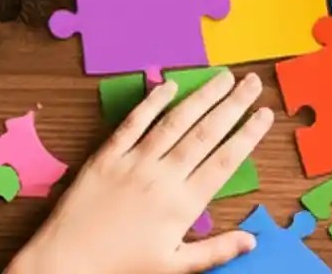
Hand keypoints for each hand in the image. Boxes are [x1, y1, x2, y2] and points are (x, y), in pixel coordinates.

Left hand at [7, 72, 273, 273]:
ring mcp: (134, 162)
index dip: (248, 134)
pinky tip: (169, 85)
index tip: (265, 114)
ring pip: (175, 121)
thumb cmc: (120, 268)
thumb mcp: (173, 266)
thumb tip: (252, 240)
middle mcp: (163, 176)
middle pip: (206, 133)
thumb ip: (215, 251)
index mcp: (183, 204)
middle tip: (253, 82)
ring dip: (202, 96)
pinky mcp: (107, 156)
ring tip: (223, 77)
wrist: (65, 264)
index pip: (224, 160)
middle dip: (233, 105)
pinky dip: (152, 102)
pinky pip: (133, 123)